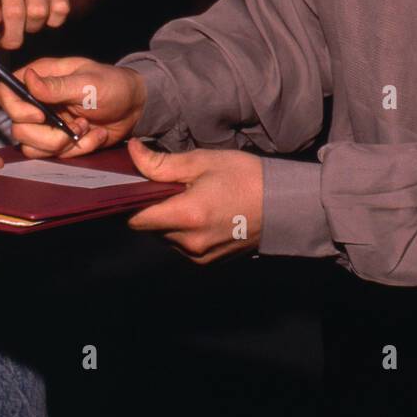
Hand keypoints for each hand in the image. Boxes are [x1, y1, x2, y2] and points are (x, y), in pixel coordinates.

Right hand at [0, 58, 145, 158]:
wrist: (135, 108)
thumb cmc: (114, 85)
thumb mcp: (88, 82)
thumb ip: (57, 85)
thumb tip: (28, 78)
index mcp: (41, 78)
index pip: (6, 92)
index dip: (16, 108)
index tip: (40, 115)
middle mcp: (39, 102)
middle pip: (17, 127)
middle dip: (47, 134)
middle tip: (75, 126)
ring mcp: (47, 124)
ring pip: (32, 147)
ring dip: (63, 144)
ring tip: (86, 128)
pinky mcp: (59, 142)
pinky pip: (55, 156)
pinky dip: (78, 150)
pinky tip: (94, 136)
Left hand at [126, 140, 263, 263]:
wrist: (284, 204)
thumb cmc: (245, 176)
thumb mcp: (204, 161)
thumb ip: (162, 163)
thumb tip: (132, 153)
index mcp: (186, 215)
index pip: (135, 218)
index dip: (132, 201)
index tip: (140, 186)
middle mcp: (189, 242)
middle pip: (150, 228)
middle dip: (155, 208)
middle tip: (173, 187)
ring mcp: (199, 256)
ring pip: (166, 238)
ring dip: (170, 221)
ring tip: (192, 200)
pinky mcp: (209, 262)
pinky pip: (183, 247)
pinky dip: (185, 232)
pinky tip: (204, 214)